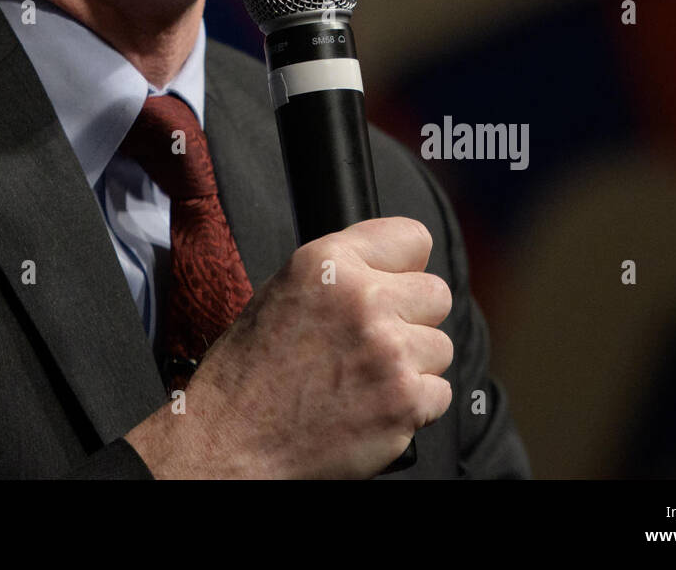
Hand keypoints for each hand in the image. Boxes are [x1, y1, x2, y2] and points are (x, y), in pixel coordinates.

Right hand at [124, 216, 453, 478]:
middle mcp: (362, 299)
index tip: (397, 282)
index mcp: (328, 262)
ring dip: (414, 363)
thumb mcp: (285, 288)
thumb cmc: (251, 369)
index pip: (413, 237)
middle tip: (377, 338)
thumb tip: (394, 267)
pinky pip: (440, 393)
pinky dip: (415, 404)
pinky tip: (374, 403)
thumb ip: (343, 269)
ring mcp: (388, 351)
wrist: (234, 438)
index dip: (404, 265)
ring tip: (368, 375)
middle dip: (414, 316)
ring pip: (441, 346)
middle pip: (437, 293)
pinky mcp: (404, 401)